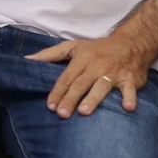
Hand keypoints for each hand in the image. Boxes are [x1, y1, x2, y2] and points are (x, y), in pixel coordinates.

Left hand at [29, 34, 153, 116]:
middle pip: (81, 84)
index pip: (66, 77)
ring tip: (84, 112)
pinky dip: (130, 98)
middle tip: (62, 113)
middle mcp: (96, 66)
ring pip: (102, 86)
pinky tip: (128, 108)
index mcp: (82, 59)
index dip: (58, 91)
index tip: (50, 106)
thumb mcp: (73, 46)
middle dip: (71, 98)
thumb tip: (27, 59)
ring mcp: (114, 73)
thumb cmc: (97, 49)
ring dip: (93, 99)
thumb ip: (50, 54)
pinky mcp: (130, 79)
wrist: (130, 44)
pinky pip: (130, 89)